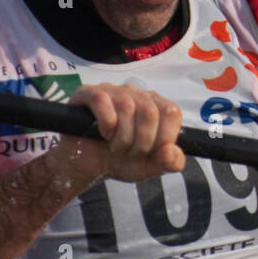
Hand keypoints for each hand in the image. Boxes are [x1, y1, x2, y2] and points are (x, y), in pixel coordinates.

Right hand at [46, 83, 185, 184]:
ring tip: (114, 146)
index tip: (148, 152)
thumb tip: (171, 152)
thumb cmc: (120, 161)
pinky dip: (105, 123)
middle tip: (128, 152)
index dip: (161, 139)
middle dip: (140, 143)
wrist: (86, 167)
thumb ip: (170, 162)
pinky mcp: (88, 93)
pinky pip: (102, 100)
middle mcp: (138, 94)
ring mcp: (113, 91)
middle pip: (149, 112)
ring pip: (126, 106)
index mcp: (157, 106)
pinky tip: (103, 134)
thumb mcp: (150, 167)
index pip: (171, 113)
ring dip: (121, 137)